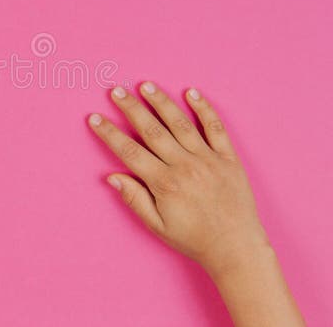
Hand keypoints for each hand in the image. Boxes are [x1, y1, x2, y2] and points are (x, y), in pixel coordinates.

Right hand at [88, 83, 265, 273]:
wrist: (236, 248)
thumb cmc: (194, 239)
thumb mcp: (158, 226)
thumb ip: (134, 199)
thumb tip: (112, 177)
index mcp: (165, 183)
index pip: (130, 152)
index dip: (110, 134)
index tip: (95, 118)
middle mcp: (185, 166)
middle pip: (152, 130)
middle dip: (131, 108)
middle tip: (116, 90)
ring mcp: (208, 159)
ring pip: (180, 123)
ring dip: (161, 102)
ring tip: (145, 85)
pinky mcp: (228, 158)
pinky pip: (215, 128)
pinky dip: (204, 109)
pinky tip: (191, 93)